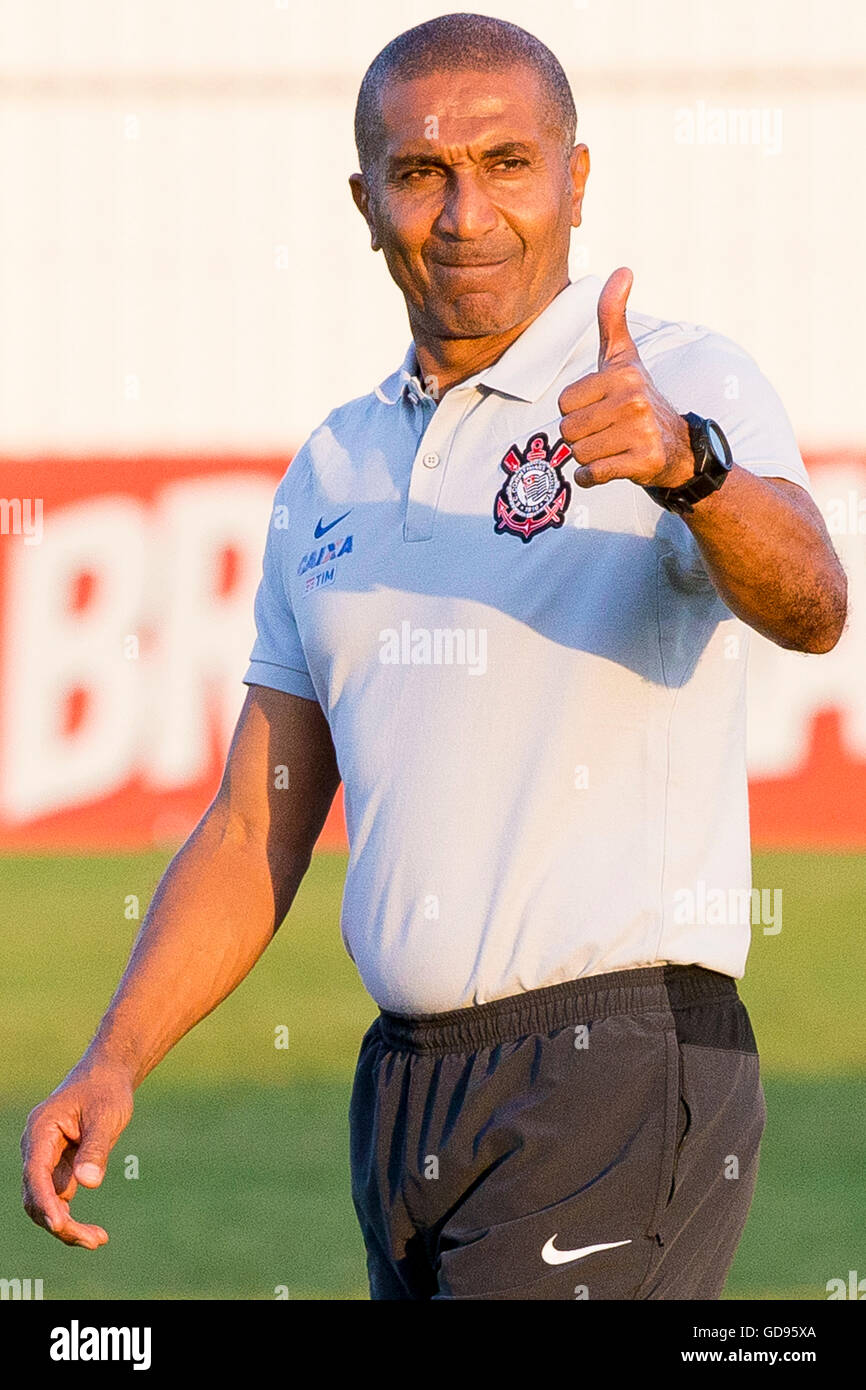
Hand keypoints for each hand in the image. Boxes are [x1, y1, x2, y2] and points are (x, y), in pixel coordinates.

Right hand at [21, 1060, 133, 1248]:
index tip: (59, 1224)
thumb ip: (96, 1148)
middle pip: (36, 1195)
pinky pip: (57, 1199)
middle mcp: (36, 1148)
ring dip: (65, 1226)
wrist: (107, 1077)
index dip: (45, 1200)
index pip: (35, 1172)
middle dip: (58, 1222)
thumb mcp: (106, 1116)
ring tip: (98, 1240)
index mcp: (41, 1129)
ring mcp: (45, 1160)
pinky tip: (94, 1233)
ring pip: (45, 1202)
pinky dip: (71, 1217)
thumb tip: (87, 1184)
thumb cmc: (106, 1092)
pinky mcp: (57, 1168)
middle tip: (92, 1240)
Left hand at [559, 267, 694, 490]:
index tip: (601, 409)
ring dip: (589, 457)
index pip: (563, 404)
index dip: (576, 411)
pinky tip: (612, 467)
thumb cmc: (638, 398)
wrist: (678, 448)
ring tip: (614, 447)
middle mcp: (634, 399)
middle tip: (608, 432)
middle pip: (567, 431)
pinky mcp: (644, 461)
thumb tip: (622, 269)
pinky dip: (593, 478)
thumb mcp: (624, 357)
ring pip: (578, 454)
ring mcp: (641, 431)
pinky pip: (592, 475)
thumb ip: (612, 316)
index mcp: (622, 374)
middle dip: (581, 437)